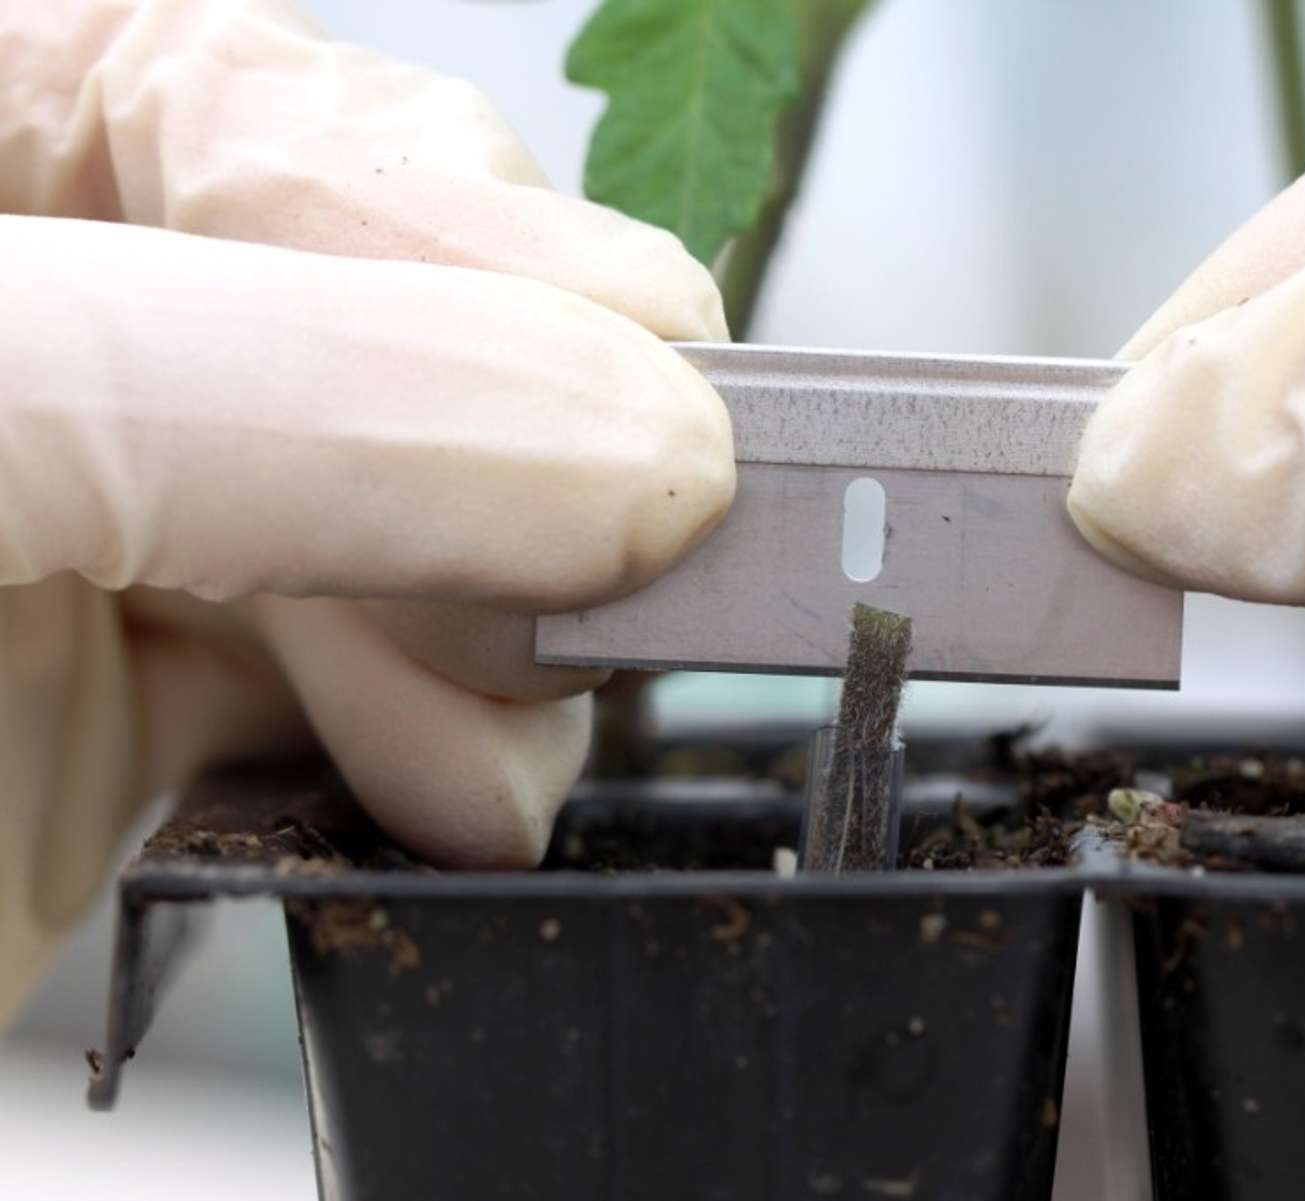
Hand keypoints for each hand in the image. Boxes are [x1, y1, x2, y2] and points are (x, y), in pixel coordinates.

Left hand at [0, 0, 733, 1020]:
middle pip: (427, 320)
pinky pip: (404, 666)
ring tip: (459, 732)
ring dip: (506, 635)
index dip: (490, 265)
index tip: (639, 427)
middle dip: (508, 473)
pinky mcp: (157, 669)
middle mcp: (59, 292)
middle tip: (562, 581)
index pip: (310, 117)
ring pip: (452, 506)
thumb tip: (630, 430)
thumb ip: (302, 395)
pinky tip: (428, 778)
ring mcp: (118, 487)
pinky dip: (459, 736)